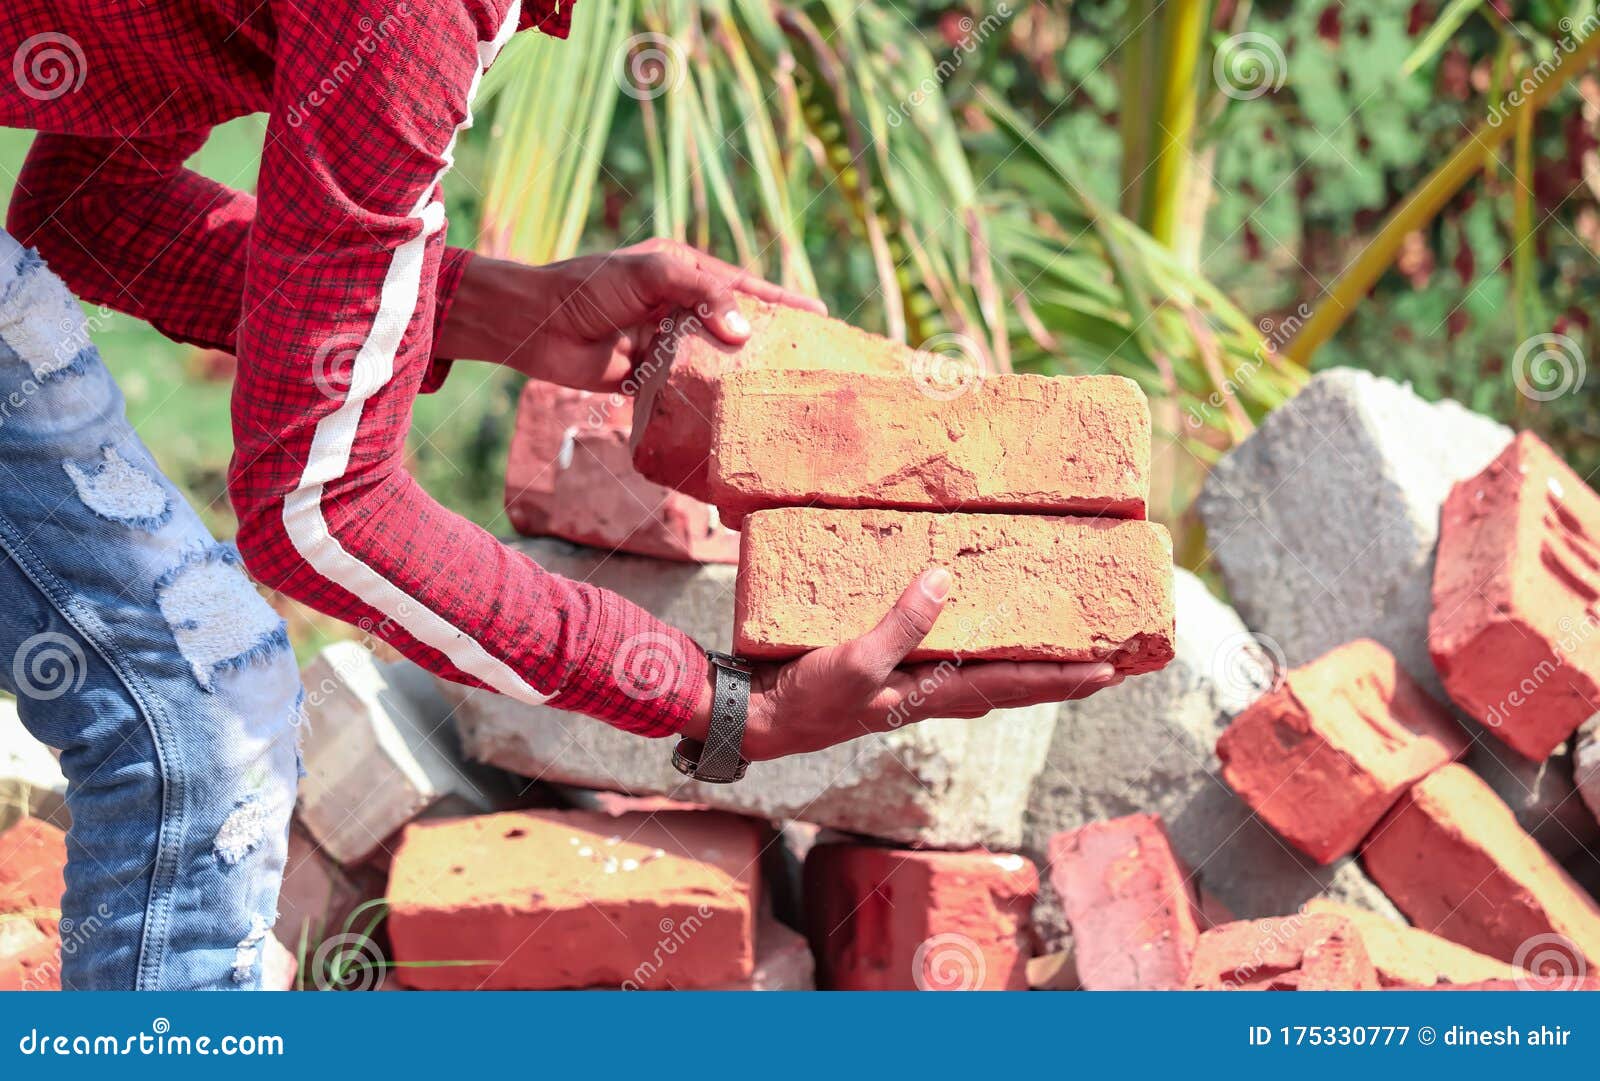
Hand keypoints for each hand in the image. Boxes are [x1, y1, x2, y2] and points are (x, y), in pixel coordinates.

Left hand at [438, 238, 824, 391]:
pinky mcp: (647, 378)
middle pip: (736, 327)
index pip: (745, 288)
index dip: (784, 304)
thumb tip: (744, 332)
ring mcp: (665, 344)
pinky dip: (706, 403)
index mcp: (684, 273)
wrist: (534, 326)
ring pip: (714, 363)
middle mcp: (679, 308)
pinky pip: (686, 391)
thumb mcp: (650, 274)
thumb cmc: (588, 287)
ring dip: (741, 378)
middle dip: (770, 344)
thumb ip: (700, 294)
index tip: (822, 317)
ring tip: (782, 396)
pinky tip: (733, 419)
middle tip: (811, 363)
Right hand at [686, 568, 1123, 761]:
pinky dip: (986, 651)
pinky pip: (956, 662)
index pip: (1016, 683)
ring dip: (1033, 667)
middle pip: (1016, 685)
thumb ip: (902, 625)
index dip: (1064, 676)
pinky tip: (982, 633)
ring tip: (1065, 648)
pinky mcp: (895, 673)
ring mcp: (917, 687)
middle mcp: (936, 694)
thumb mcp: (856, 661)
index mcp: (935, 694)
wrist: (765, 719)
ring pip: (991, 676)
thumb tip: (945, 580)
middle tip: (1111, 664)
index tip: (1110, 669)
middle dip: (1063, 677)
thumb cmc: (809, 699)